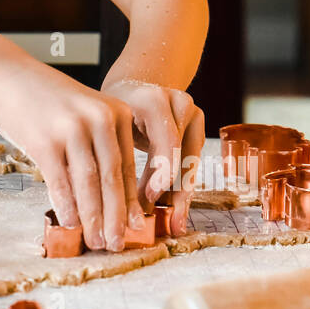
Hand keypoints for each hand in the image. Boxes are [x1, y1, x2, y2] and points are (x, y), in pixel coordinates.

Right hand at [0, 53, 147, 251]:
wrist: (6, 75)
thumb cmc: (46, 100)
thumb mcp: (83, 113)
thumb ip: (98, 146)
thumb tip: (108, 199)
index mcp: (116, 112)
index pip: (127, 166)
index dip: (130, 202)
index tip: (134, 228)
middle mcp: (98, 118)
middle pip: (112, 177)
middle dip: (116, 216)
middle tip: (117, 244)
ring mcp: (71, 128)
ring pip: (89, 183)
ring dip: (93, 217)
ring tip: (96, 241)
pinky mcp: (44, 140)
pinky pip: (60, 181)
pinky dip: (66, 205)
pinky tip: (69, 223)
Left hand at [99, 79, 204, 234]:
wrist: (133, 85)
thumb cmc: (114, 110)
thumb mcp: (110, 127)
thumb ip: (115, 155)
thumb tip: (113, 200)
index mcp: (153, 100)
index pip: (166, 141)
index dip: (161, 173)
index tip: (151, 198)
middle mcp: (178, 103)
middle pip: (183, 154)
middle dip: (176, 193)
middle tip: (171, 222)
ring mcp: (192, 112)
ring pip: (191, 161)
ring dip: (182, 193)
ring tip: (176, 222)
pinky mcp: (198, 125)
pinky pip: (191, 160)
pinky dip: (181, 184)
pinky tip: (175, 208)